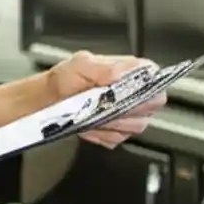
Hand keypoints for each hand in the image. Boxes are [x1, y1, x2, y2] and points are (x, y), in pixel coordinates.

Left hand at [46, 50, 167, 148]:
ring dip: (110, 122)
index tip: (124, 91)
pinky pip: (118, 138)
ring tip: (90, 113)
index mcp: (129, 71)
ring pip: (136, 125)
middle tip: (103, 105)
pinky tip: (88, 124)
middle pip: (151, 104)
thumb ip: (101, 67)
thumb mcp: (79, 65)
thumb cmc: (65, 80)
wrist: (49, 100)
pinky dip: (101, 133)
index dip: (144, 84)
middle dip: (126, 108)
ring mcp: (129, 114)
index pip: (154, 75)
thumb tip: (120, 73)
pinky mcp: (119, 132)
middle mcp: (134, 92)